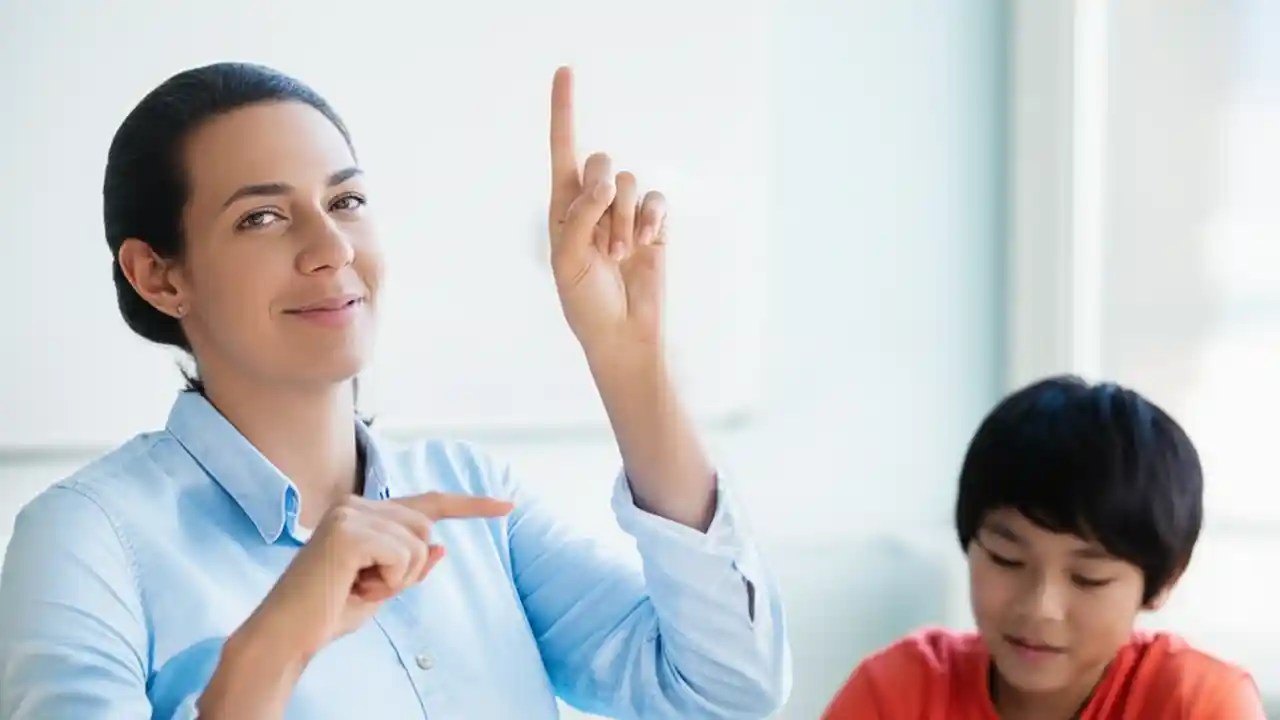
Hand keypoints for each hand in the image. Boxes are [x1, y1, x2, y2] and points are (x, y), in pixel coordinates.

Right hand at [239, 492, 512, 662]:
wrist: (287, 635)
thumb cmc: (329, 612)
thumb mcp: (382, 588)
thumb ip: (410, 564)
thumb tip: (441, 547)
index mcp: (362, 511)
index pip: (428, 502)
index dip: (471, 505)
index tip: (508, 505)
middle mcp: (356, 504)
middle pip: (428, 528)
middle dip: (412, 567)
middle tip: (369, 587)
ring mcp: (351, 514)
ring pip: (420, 542)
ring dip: (399, 577)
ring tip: (358, 587)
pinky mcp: (349, 531)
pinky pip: (404, 556)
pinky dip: (390, 581)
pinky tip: (356, 587)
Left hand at [547, 66, 669, 354]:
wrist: (623, 334)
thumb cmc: (585, 303)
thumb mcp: (567, 261)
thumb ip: (579, 216)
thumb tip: (604, 182)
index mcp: (562, 209)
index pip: (562, 152)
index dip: (563, 112)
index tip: (565, 72)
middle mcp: (593, 205)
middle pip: (600, 163)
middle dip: (602, 196)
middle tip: (603, 240)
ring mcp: (625, 214)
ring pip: (629, 184)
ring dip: (625, 220)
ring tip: (620, 255)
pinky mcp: (653, 225)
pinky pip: (657, 200)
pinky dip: (652, 219)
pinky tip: (647, 243)